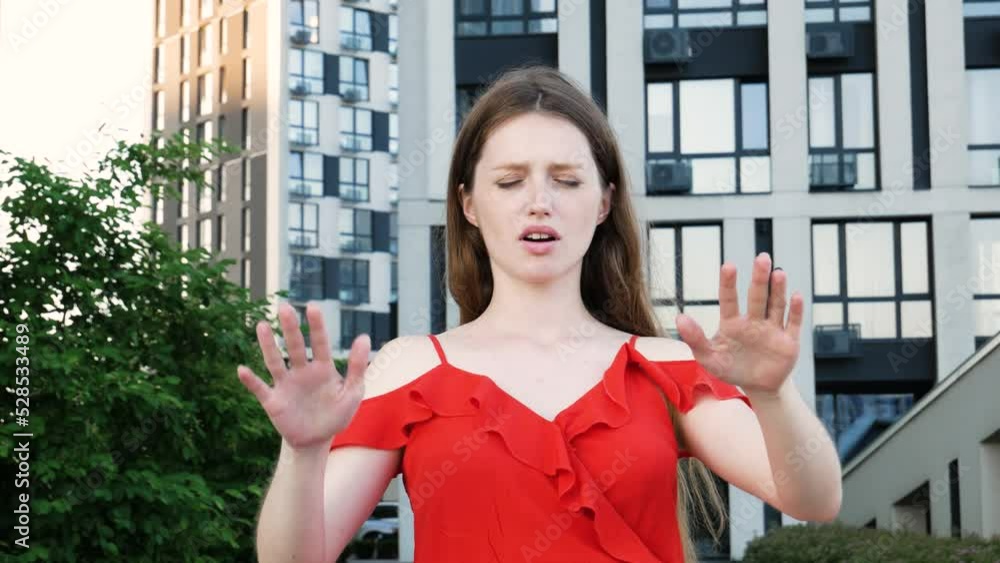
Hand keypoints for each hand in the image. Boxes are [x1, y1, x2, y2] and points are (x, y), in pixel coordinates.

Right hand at [237, 302, 370, 449]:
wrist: (317, 440)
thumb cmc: (336, 414)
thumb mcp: (353, 392)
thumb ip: (358, 366)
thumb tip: (364, 337)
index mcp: (323, 368)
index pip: (320, 343)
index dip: (317, 326)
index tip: (312, 307)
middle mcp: (302, 372)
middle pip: (295, 347)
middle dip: (290, 328)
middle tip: (284, 308)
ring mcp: (286, 385)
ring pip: (275, 362)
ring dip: (268, 345)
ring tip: (262, 326)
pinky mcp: (274, 402)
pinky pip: (260, 389)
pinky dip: (251, 381)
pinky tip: (242, 370)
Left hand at [674, 252, 802, 395]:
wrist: (758, 387)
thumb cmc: (731, 368)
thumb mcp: (709, 358)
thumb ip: (695, 339)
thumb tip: (679, 319)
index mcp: (732, 323)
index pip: (729, 299)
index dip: (728, 283)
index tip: (728, 266)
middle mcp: (753, 321)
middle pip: (757, 296)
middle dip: (760, 278)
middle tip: (762, 258)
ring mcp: (772, 329)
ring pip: (776, 305)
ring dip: (778, 289)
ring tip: (778, 273)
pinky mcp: (789, 340)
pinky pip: (793, 323)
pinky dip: (795, 310)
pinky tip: (796, 296)